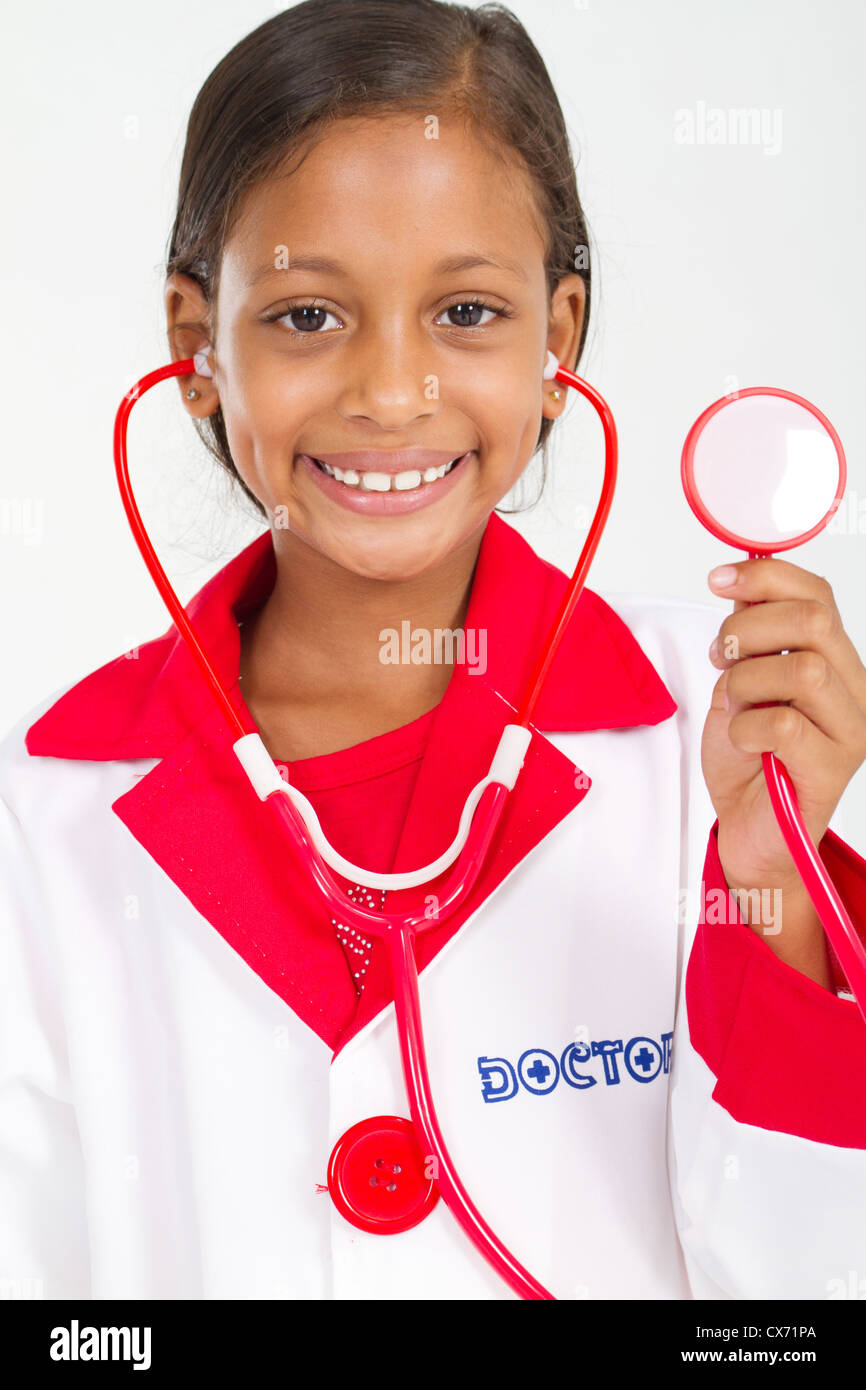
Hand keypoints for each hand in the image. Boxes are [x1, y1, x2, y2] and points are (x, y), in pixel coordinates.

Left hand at [701, 558, 865, 950]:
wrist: (748, 830)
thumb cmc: (747, 760)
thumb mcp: (739, 684)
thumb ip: (747, 640)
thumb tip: (739, 584)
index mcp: (835, 661)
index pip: (817, 595)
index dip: (765, 577)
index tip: (718, 579)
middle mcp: (853, 690)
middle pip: (812, 622)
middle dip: (748, 628)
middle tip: (719, 655)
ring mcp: (849, 730)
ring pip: (802, 670)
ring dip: (746, 680)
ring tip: (733, 703)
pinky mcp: (831, 769)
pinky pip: (785, 724)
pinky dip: (747, 725)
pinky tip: (742, 740)